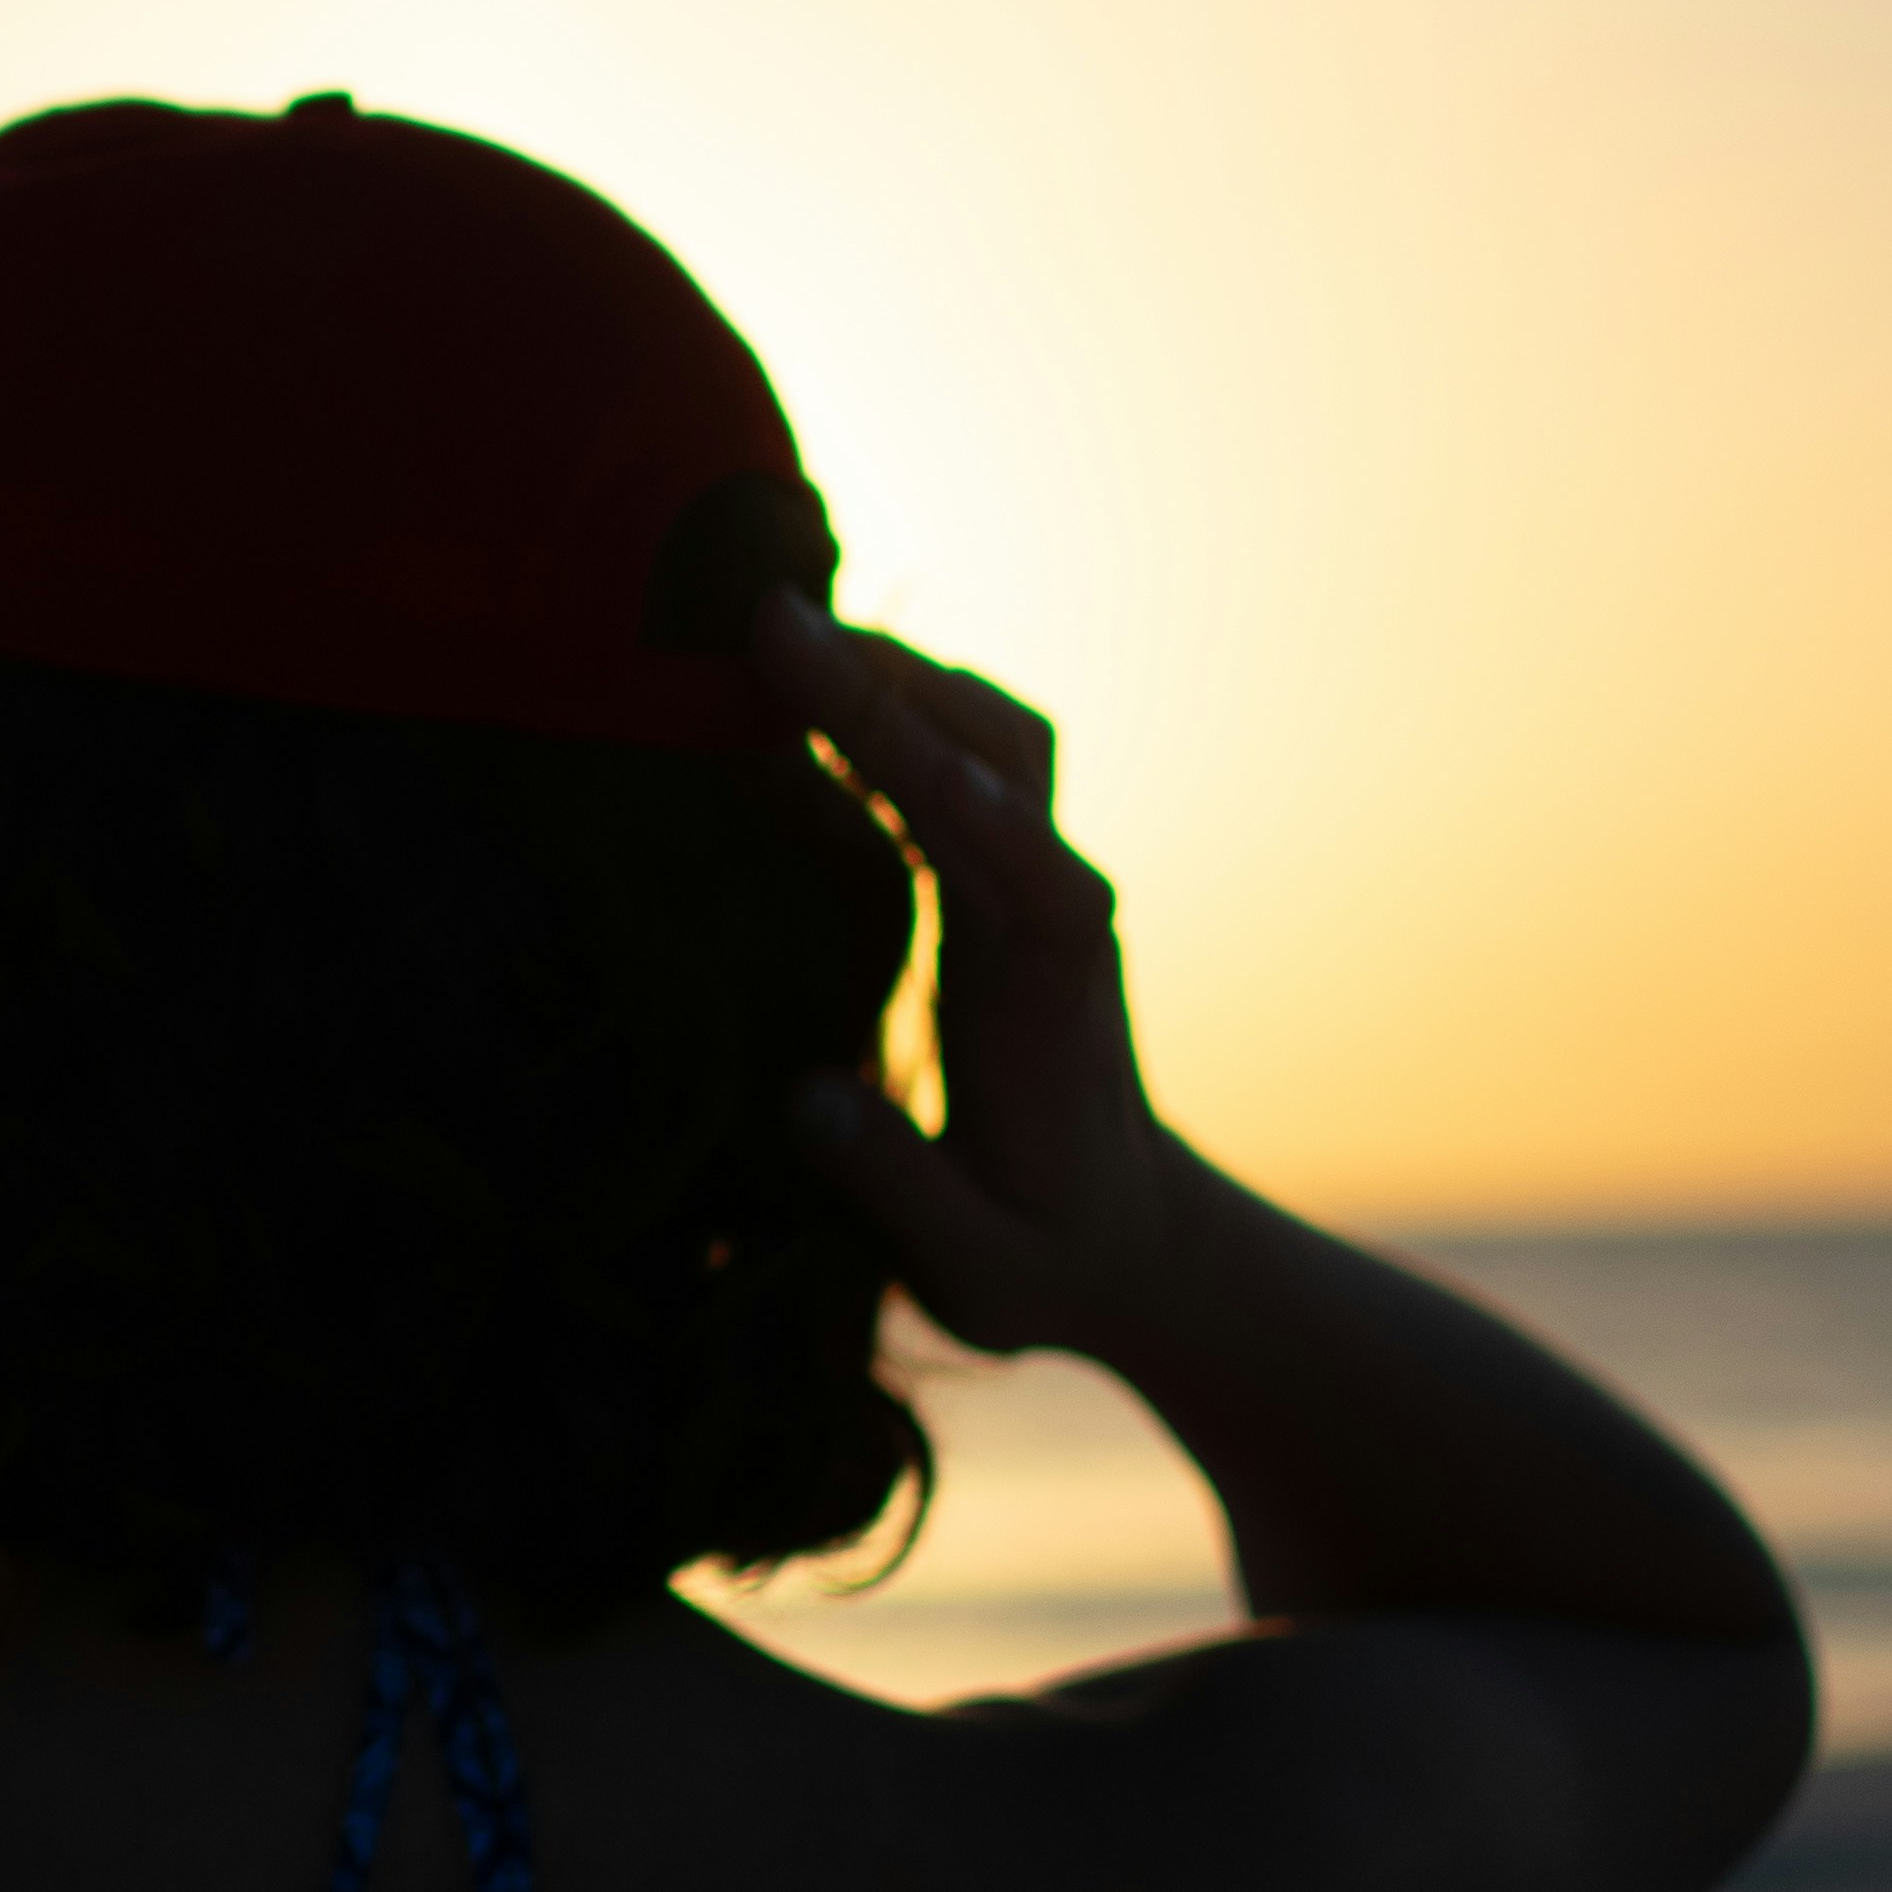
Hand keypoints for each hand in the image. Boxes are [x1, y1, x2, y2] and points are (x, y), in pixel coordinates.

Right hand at [749, 592, 1201, 1360]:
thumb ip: (901, 1190)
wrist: (1126, 1239)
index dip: (954, 795)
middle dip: (892, 687)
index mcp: (1058, 996)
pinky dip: (883, 719)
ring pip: (989, 739)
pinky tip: (795, 698)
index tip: (870, 726)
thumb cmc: (1046, 1256)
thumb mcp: (982, 1268)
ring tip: (776, 633)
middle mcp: (1060, 914)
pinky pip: (952, 771)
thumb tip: (806, 1104)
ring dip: (895, 677)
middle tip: (764, 623)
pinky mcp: (999, 883)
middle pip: (1001, 760)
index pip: (1025, 870)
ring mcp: (1035, 887)